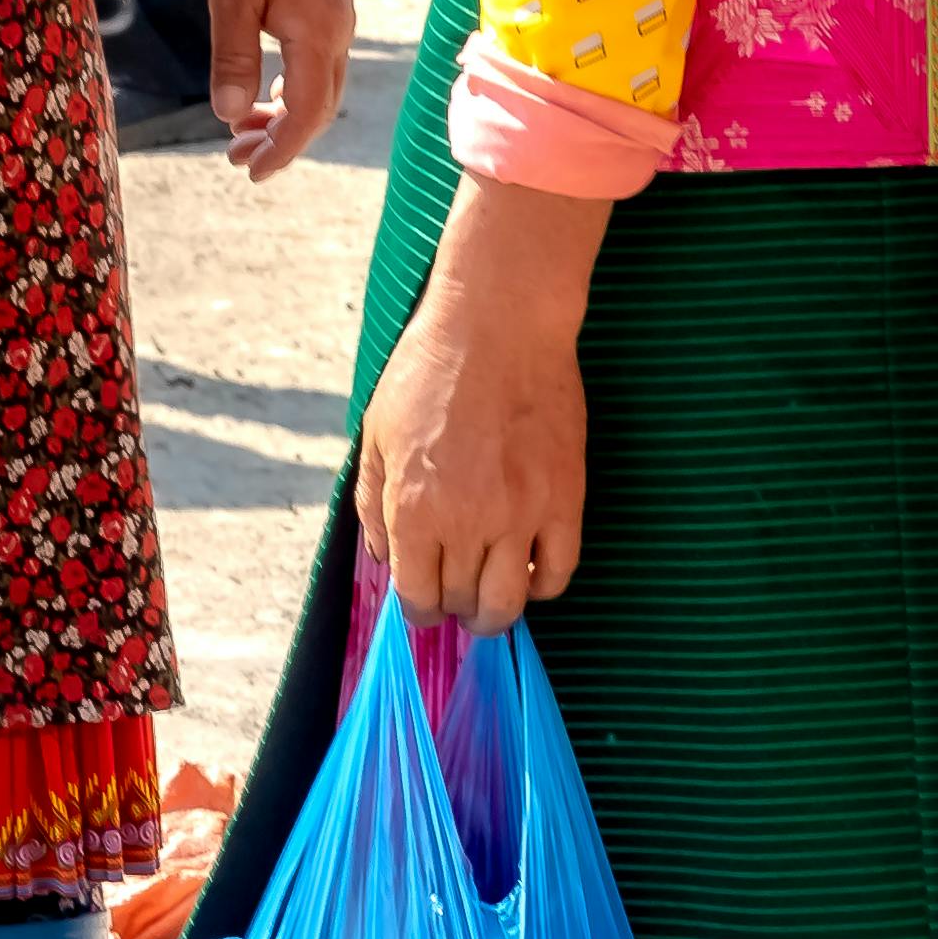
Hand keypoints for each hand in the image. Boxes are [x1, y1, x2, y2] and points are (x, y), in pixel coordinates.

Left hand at [198, 0, 350, 175]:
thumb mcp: (231, 0)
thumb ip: (233, 60)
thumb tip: (229, 115)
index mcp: (317, 36)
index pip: (306, 114)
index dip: (281, 150)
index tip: (250, 172)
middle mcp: (339, 35)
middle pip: (318, 109)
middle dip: (280, 140)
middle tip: (236, 158)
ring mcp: (340, 23)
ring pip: (321, 91)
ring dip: (285, 118)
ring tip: (243, 132)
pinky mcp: (332, 11)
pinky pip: (321, 68)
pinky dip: (293, 92)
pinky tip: (265, 97)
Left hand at [351, 176, 602, 632]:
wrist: (499, 326)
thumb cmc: (430, 372)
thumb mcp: (376, 433)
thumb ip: (373, 503)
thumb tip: (382, 556)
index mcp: (415, 508)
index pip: (418, 597)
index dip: (420, 610)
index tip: (425, 604)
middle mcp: (467, 521)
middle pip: (461, 602)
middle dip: (454, 608)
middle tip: (456, 596)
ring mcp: (521, 514)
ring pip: (509, 603)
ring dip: (495, 612)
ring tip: (491, 600)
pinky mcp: (565, 500)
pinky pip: (558, 572)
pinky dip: (542, 586)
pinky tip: (529, 573)